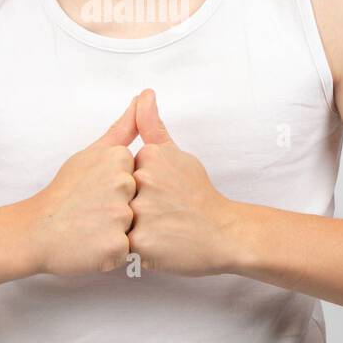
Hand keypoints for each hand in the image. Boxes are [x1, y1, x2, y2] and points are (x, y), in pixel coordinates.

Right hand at [27, 96, 138, 274]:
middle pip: (139, 203)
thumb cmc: (64, 192)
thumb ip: (123, 129)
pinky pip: (127, 252)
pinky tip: (92, 244)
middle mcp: (122, 184)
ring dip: (117, 232)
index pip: (139, 177)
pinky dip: (112, 252)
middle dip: (120, 211)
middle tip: (92, 211)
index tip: (96, 190)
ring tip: (92, 228)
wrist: (34, 230)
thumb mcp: (91, 154)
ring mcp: (120, 216)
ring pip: (134, 228)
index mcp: (118, 159)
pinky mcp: (117, 246)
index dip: (119, 189)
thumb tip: (145, 97)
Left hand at [128, 89, 237, 275]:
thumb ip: (152, 126)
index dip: (138, 187)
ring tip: (159, 229)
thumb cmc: (198, 195)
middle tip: (162, 213)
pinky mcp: (140, 242)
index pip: (122, 172)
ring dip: (133, 228)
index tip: (161, 193)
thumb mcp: (176, 155)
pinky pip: (122, 245)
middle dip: (133, 208)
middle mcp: (142, 180)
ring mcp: (140, 211)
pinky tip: (157, 243)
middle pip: (118, 195)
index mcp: (148, 156)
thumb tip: (144, 94)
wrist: (224, 233)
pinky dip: (136, 248)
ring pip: (118, 221)